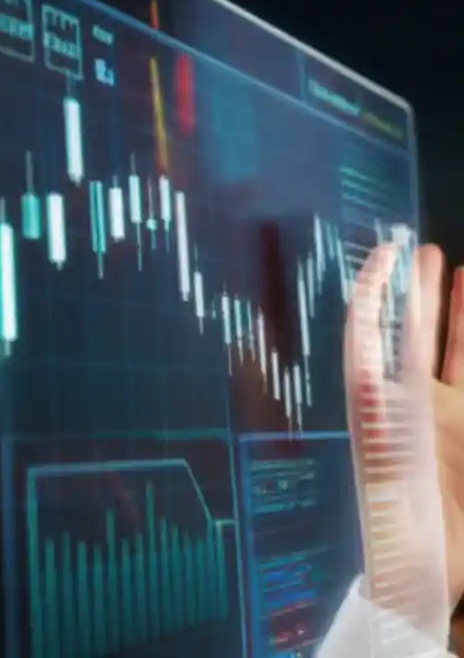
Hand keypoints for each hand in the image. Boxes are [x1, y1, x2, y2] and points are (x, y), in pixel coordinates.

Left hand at [343, 243, 457, 640]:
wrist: (433, 573)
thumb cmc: (403, 528)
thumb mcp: (387, 465)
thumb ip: (383, 423)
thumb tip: (377, 384)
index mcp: (375, 405)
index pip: (367, 334)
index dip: (372, 291)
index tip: (381, 252)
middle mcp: (406, 402)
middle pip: (408, 331)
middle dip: (413, 291)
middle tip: (419, 249)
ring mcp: (441, 415)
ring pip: (447, 348)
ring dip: (452, 310)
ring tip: (454, 267)